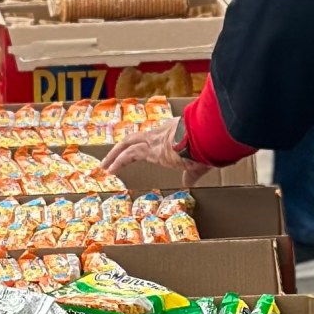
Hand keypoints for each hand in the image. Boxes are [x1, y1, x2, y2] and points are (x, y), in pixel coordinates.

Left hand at [99, 117, 214, 186]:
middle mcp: (161, 133)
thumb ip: (192, 172)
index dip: (146, 143)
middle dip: (123, 147)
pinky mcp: (151, 148)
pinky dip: (118, 161)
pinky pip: (129, 154)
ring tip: (105, 166)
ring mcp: (155, 140)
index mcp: (174, 132)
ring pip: (129, 143)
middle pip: (136, 137)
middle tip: (111, 157)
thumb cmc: (208, 144)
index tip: (140, 149)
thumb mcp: (200, 160)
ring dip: (115, 155)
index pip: (156, 136)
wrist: (206, 135)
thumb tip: (189, 182)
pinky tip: (110, 170)